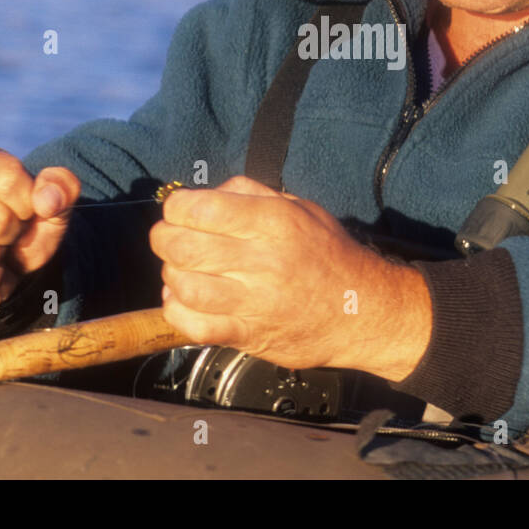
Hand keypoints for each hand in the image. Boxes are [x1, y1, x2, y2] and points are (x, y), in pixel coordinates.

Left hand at [151, 175, 430, 379]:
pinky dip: (177, 310)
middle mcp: (262, 260)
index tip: (180, 210)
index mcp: (274, 221)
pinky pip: (193, 326)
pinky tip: (186, 299)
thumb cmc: (328, 254)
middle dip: (164, 237)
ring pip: (183, 285)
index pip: (199, 208)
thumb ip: (250, 194)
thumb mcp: (299, 207)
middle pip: (182, 245)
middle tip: (170, 238)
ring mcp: (254, 302)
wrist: (363, 311)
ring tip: (182, 269)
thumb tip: (203, 195)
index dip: (178, 207)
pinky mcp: (248, 335)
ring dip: (172, 273)